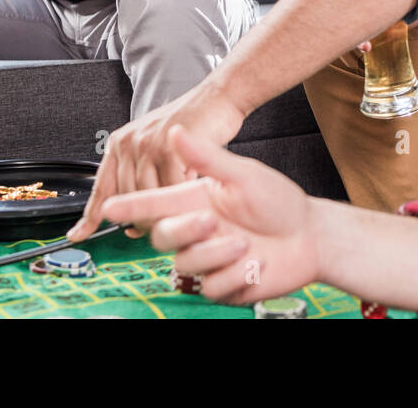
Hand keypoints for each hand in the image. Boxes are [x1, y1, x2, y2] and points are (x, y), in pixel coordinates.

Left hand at [68, 87, 247, 241]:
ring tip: (183, 211)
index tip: (79, 235)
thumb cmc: (193, 123)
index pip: (100, 187)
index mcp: (121, 143)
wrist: (218, 99)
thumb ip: (142, 179)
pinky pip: (171, 188)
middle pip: (126, 199)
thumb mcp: (158, 147)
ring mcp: (147, 144)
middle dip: (144, 220)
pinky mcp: (169, 147)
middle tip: (164, 225)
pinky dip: (184, 196)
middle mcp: (130, 143)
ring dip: (166, 210)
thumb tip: (131, 223)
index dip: (89, 216)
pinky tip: (195, 192)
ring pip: (148, 196)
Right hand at [101, 126, 320, 304]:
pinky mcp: (221, 283)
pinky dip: (235, 275)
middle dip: (184, 231)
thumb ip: (207, 157)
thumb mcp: (244, 174)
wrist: (311, 236)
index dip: (128, 207)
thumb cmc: (281, 202)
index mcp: (196, 200)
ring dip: (216, 254)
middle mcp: (197, 230)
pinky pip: (211, 287)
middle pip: (163, 236)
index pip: (153, 203)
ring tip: (246, 243)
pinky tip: (256, 265)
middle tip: (212, 221)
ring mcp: (208, 259)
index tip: (107, 208)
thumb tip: (176, 131)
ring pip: (185, 264)